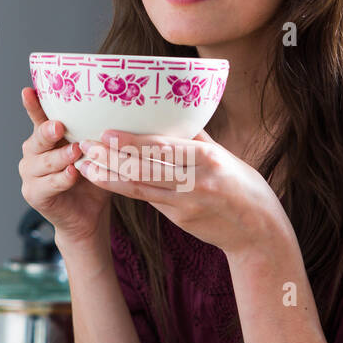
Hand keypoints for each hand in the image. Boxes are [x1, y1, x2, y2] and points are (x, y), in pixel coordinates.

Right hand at [17, 88, 110, 250]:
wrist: (89, 215)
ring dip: (59, 156)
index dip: (33, 104)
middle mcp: (33, 153)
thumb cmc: (94, 179)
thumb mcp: (98, 152)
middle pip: (37, 138)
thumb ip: (97, 135)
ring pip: (43, 162)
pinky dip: (61, 179)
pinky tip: (72, 174)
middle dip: (47, 131)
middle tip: (59, 126)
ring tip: (75, 152)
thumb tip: (118, 109)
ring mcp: (30, 174)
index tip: (28, 91)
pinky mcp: (34, 194)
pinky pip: (47, 184)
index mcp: (47, 138)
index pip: (39, 117)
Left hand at [76, 127, 288, 259]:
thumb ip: (195, 138)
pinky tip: (104, 180)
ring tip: (84, 166)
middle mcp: (196, 181)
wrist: (258, 230)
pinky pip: (147, 199)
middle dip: (111, 158)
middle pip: (146, 169)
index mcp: (208, 159)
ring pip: (140, 188)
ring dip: (109, 177)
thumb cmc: (242, 185)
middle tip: (84, 147)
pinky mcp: (180, 219)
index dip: (133, 142)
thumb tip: (172, 112)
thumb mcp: (223, 156)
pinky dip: (123, 189)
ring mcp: (186, 203)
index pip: (164, 149)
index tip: (107, 133)